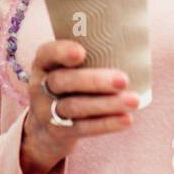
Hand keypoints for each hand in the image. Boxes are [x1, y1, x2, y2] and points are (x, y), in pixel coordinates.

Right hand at [18, 39, 138, 173]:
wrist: (45, 129)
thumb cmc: (68, 88)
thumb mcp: (66, 69)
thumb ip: (89, 56)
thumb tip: (131, 40)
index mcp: (43, 64)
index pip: (47, 53)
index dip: (62, 52)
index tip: (82, 52)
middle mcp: (40, 86)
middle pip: (62, 81)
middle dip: (94, 80)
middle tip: (124, 80)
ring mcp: (46, 111)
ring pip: (74, 106)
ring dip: (106, 104)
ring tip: (133, 100)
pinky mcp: (58, 132)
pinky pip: (83, 128)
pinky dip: (106, 124)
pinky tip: (126, 119)